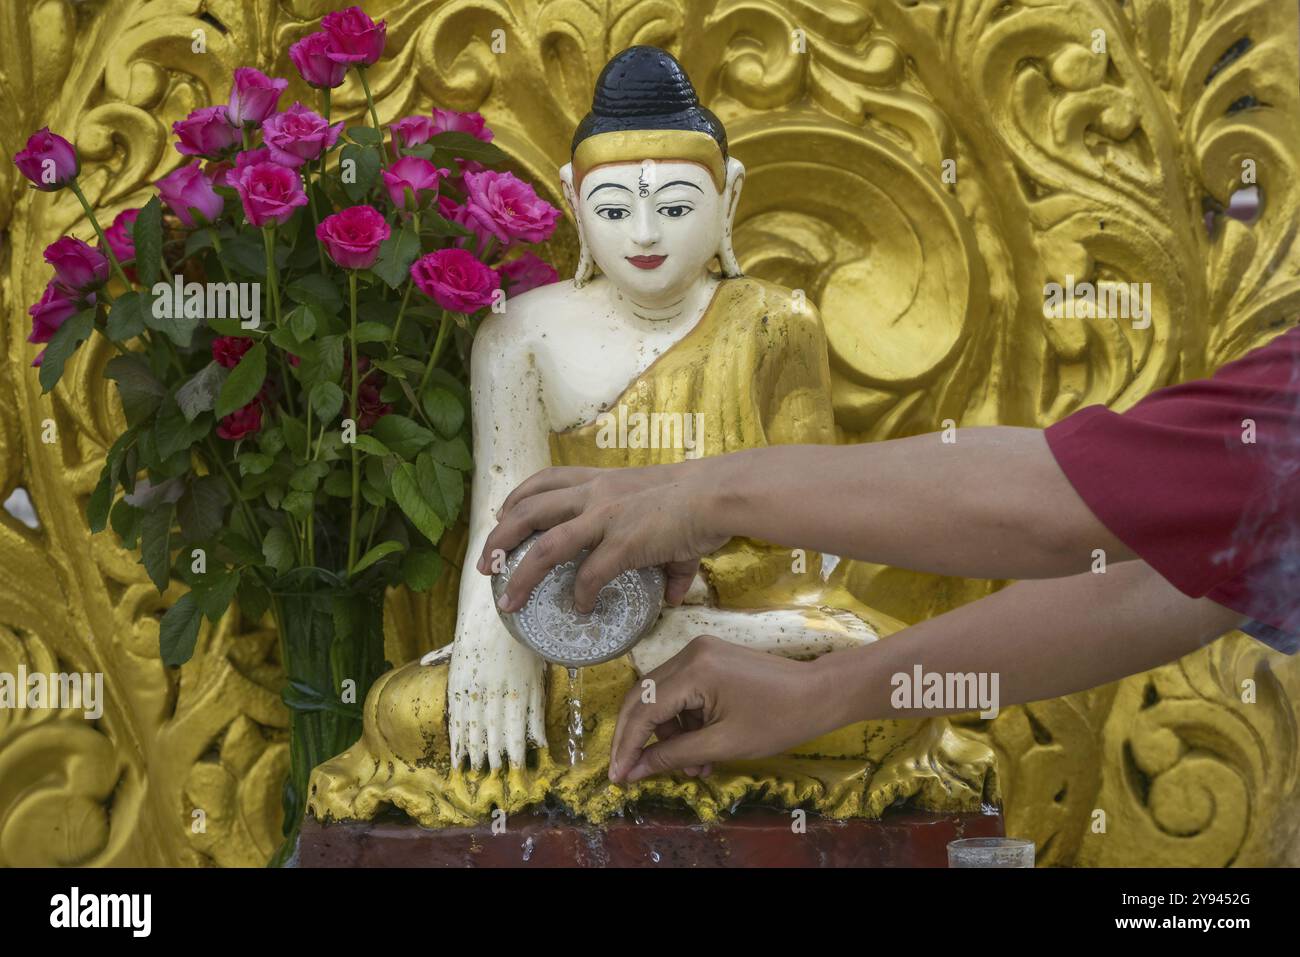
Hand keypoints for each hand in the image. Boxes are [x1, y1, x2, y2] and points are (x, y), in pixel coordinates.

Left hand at [446, 621, 546, 768]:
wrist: (504, 610)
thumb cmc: (483, 625)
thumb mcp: (459, 641)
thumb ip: (441, 656)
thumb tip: (422, 662)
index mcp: (465, 683)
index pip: (462, 722)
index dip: (463, 746)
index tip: (462, 765)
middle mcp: (486, 691)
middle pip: (485, 729)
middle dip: (486, 754)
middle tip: (487, 773)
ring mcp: (511, 689)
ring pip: (510, 726)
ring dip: (510, 750)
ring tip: (511, 768)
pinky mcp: (533, 683)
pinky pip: (535, 712)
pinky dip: (536, 730)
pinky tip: (538, 746)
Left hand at [478, 461, 730, 613]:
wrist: (716, 494)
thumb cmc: (697, 499)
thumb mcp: (666, 514)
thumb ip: (664, 559)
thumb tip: (672, 596)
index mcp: (601, 481)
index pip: (545, 479)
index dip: (517, 498)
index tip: (502, 516)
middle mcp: (594, 495)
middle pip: (528, 510)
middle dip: (500, 537)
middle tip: (487, 565)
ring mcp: (606, 518)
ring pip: (546, 545)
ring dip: (521, 574)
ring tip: (509, 599)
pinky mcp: (623, 543)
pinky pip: (590, 575)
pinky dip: (581, 594)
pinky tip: (582, 609)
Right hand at [608, 635, 838, 783]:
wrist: (819, 694)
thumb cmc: (778, 720)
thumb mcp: (723, 744)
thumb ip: (673, 755)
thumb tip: (634, 770)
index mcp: (694, 670)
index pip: (644, 709)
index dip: (627, 745)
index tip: (617, 777)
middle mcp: (690, 652)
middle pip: (643, 697)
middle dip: (636, 738)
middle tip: (631, 772)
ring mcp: (700, 651)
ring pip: (662, 696)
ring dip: (666, 734)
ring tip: (689, 767)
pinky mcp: (710, 658)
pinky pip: (682, 691)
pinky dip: (683, 721)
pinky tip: (700, 749)